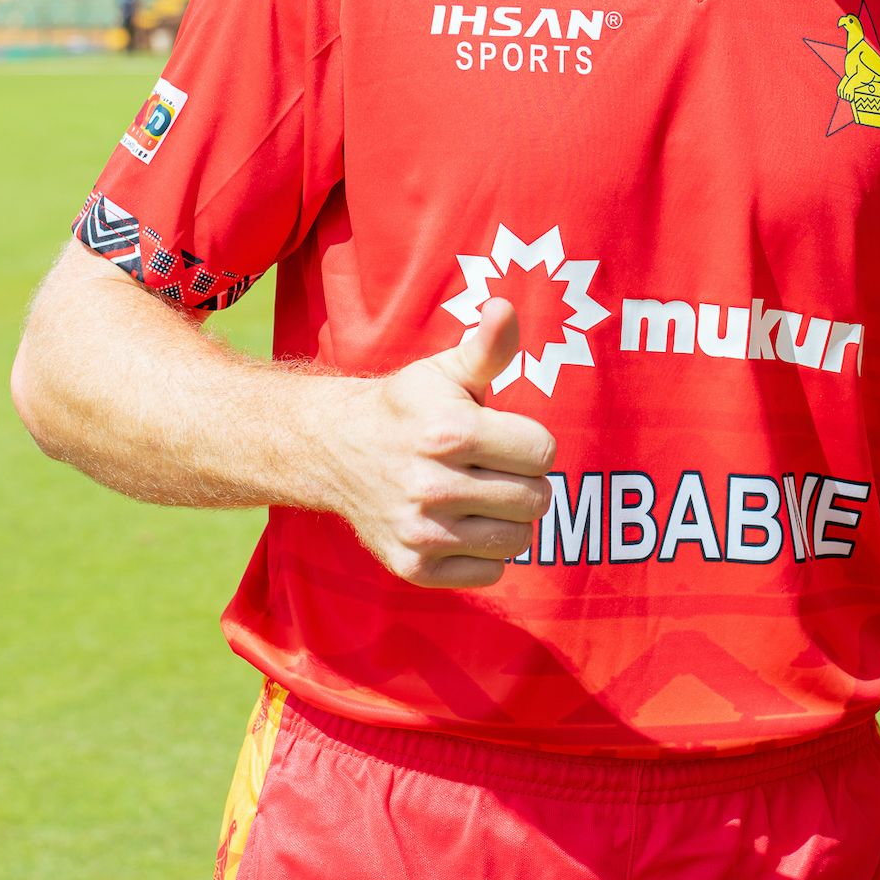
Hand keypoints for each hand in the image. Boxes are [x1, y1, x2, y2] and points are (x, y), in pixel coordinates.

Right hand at [329, 299, 554, 588]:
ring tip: (484, 496)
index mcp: (450, 432)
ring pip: (518, 538)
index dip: (530, 443)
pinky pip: (491, 571)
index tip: (505, 437)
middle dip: (524, 480)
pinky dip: (487, 553)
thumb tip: (504, 308)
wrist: (336, 449)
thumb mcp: (445, 371)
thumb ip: (487, 348)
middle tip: (496, 468)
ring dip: (511, 518)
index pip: (543, 452)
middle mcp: (433, 485)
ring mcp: (422, 531)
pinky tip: (463, 524)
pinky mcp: (414, 567)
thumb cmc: (408, 407)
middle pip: (536, 498)